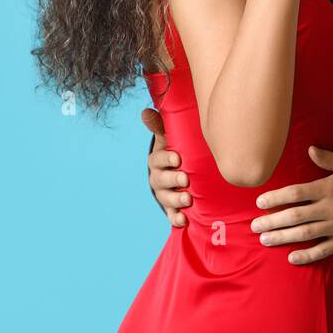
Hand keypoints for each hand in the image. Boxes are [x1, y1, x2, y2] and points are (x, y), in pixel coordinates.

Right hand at [143, 108, 188, 227]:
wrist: (178, 172)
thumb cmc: (175, 151)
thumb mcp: (169, 139)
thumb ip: (160, 126)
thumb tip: (145, 111)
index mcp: (158, 160)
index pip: (158, 159)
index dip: (167, 159)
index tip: (178, 158)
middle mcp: (158, 178)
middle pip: (162, 180)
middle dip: (173, 180)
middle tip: (185, 179)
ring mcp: (164, 194)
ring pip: (167, 198)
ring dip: (176, 200)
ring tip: (188, 200)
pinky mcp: (172, 208)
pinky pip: (172, 215)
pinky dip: (176, 218)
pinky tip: (183, 221)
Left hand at [250, 147, 332, 263]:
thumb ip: (329, 158)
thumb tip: (310, 149)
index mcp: (330, 188)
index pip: (296, 193)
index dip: (276, 197)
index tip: (260, 202)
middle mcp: (331, 208)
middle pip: (295, 216)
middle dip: (273, 221)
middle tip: (255, 225)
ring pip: (305, 234)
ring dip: (283, 237)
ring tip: (265, 239)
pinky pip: (323, 250)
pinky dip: (307, 256)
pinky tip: (292, 258)